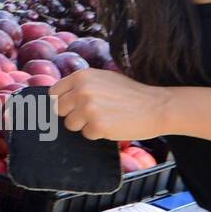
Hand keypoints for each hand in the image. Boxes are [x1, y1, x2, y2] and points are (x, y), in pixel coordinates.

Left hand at [50, 68, 169, 140]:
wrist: (156, 105)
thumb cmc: (130, 93)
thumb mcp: (103, 79)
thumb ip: (82, 85)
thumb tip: (58, 98)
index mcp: (82, 76)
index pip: (54, 93)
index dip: (61, 102)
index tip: (70, 107)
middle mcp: (82, 90)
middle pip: (59, 110)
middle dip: (72, 114)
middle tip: (91, 114)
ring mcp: (89, 108)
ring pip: (71, 124)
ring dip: (85, 125)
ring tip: (104, 118)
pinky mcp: (97, 126)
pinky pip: (87, 134)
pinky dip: (97, 133)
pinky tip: (112, 125)